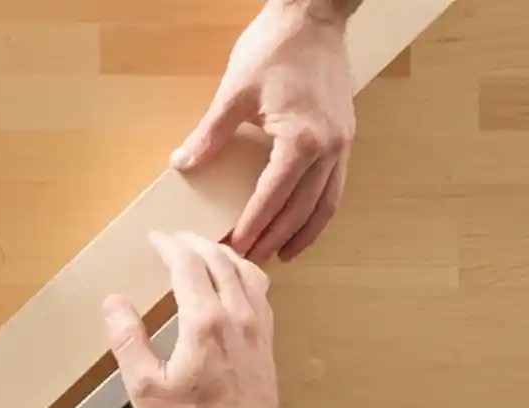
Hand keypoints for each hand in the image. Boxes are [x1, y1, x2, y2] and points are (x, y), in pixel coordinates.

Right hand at [103, 232, 280, 407]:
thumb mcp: (145, 389)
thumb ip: (127, 340)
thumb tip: (114, 301)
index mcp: (205, 323)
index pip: (188, 265)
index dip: (169, 245)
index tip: (154, 238)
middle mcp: (238, 318)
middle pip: (220, 260)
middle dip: (195, 242)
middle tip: (174, 238)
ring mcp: (259, 331)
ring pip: (247, 271)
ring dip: (222, 254)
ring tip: (203, 251)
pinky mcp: (268, 346)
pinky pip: (260, 293)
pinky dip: (244, 274)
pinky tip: (234, 284)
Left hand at [171, 0, 355, 263]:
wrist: (314, 15)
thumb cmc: (276, 48)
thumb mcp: (234, 92)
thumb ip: (210, 134)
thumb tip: (184, 163)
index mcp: (301, 141)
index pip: (272, 198)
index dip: (252, 227)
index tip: (233, 249)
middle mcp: (328, 149)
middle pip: (301, 210)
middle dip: (274, 239)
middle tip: (250, 263)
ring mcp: (341, 144)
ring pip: (325, 204)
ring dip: (302, 233)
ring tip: (280, 255)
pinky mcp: (344, 137)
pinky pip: (335, 186)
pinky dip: (319, 211)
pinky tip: (303, 222)